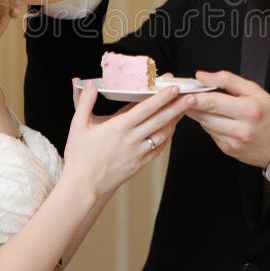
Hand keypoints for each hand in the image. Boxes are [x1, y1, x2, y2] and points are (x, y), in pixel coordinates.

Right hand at [62, 79, 192, 197]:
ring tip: (185, 109)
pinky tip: (172, 129)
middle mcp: (132, 139)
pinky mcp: (140, 164)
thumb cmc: (80, 156)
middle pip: (160, 120)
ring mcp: (138, 153)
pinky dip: (167, 137)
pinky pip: (158, 148)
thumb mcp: (78, 125)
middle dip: (177, 107)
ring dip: (175, 120)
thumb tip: (87, 83)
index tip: (174, 88)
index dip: (161, 97)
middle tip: (192, 96)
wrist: (84, 187)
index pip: (145, 108)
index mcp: (119, 127)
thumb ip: (84, 102)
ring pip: (163, 134)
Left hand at [186, 70, 269, 167]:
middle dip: (191, 104)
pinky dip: (210, 124)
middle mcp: (241, 128)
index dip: (194, 95)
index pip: (212, 101)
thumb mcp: (257, 91)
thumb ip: (228, 80)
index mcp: (249, 109)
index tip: (184, 89)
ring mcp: (234, 142)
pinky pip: (211, 134)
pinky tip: (216, 118)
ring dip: (199, 114)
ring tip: (200, 104)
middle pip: (205, 114)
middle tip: (184, 95)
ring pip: (205, 124)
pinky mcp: (229, 150)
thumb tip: (204, 76)